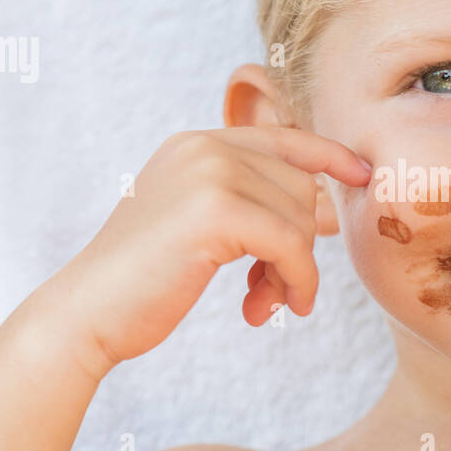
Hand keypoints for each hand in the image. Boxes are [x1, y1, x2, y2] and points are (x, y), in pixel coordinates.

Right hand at [43, 126, 370, 379]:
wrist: (87, 312)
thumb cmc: (143, 282)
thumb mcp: (196, 226)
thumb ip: (246, 205)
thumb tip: (321, 209)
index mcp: (196, 144)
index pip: (283, 138)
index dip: (330, 155)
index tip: (363, 174)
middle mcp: (204, 146)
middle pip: (300, 186)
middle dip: (297, 245)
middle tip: (273, 292)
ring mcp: (209, 172)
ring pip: (300, 218)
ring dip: (293, 272)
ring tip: (262, 304)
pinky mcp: (217, 210)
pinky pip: (291, 245)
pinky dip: (295, 282)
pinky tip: (269, 311)